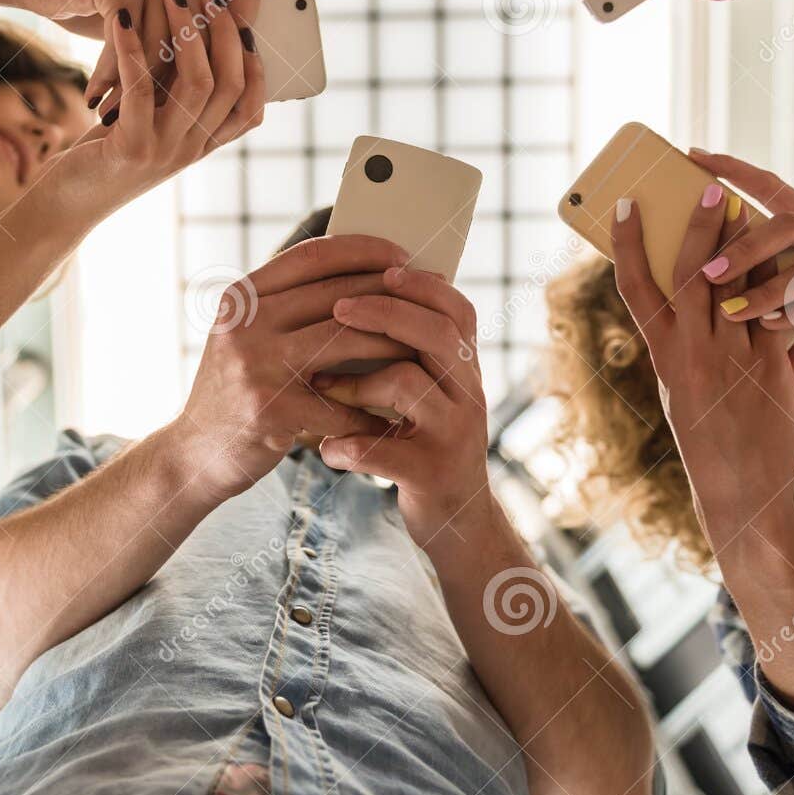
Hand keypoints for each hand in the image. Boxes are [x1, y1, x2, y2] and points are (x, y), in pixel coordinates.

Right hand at [24, 0, 260, 120]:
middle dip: (167, 88)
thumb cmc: (91, 2)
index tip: (190, 110)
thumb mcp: (142, 16)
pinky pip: (124, 42)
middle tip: (149, 124)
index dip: (207, 70)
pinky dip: (107, 74)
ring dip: (132, 88)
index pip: (220, 29)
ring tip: (114, 117)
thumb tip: (217, 83)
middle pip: (191, 41)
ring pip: (157, 46)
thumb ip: (178, 35)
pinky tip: (93, 98)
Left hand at [58, 0, 262, 215]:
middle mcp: (192, 150)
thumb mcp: (151, 126)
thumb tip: (193, 42)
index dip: (253, 61)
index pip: (252, 106)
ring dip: (187, 33)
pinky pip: (142, 90)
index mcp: (203, 145)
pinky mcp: (130, 149)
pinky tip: (123, 21)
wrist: (65, 205)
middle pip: (230, 85)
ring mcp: (164, 152)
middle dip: (224, 33)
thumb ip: (175, 99)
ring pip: (197, 84)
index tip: (241, 20)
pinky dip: (134, 50)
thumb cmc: (105, 156)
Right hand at [176, 234, 417, 503]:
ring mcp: (255, 367)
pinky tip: (396, 410)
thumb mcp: (249, 336)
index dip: (362, 250)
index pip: (311, 256)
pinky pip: (341, 403)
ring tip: (424, 347)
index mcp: (242, 298)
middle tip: (430, 297)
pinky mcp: (270, 411)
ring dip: (393, 343)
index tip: (400, 253)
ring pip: (347, 340)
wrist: (195, 455)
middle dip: (391, 294)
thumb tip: (363, 272)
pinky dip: (373, 408)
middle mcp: (245, 325)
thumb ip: (291, 305)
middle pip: (337, 296)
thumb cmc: (237, 390)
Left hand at [310, 268, 489, 547]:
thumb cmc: (426, 446)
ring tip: (324, 388)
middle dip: (383, 314)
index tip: (383, 271)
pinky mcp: (433, 475)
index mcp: (466, 371)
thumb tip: (358, 295)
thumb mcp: (430, 395)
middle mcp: (469, 396)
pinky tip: (328, 450)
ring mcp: (455, 436)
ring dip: (358, 383)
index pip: (456, 311)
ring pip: (408, 384)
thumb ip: (410, 355)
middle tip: (338, 309)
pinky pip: (385, 449)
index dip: (422, 287)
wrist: (457, 523)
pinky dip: (349, 446)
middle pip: (436, 335)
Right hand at [611, 184, 793, 553]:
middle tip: (710, 190)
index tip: (629, 205)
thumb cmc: (703, 435)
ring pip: (738, 287)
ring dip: (743, 244)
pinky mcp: (771, 368)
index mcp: (661, 356)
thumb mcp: (677, 385)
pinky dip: (778, 281)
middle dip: (701, 228)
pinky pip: (774, 313)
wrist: (741, 488)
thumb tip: (689, 289)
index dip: (629, 243)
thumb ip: (681, 339)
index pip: (636, 288)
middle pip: (694, 275)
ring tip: (746, 210)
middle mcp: (692, 354)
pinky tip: (781, 257)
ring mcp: (733, 360)